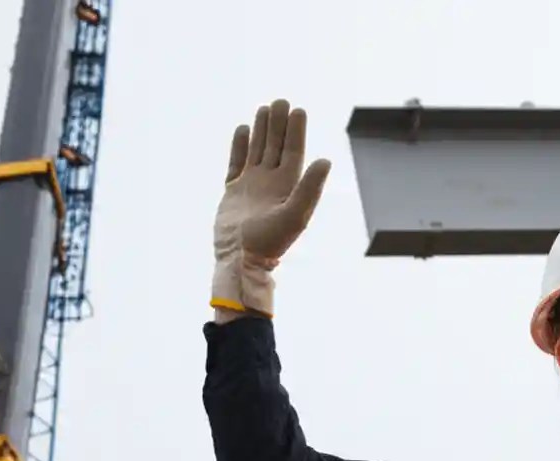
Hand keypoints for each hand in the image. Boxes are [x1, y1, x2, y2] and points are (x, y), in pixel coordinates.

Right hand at [211, 99, 330, 317]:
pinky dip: (239, 147)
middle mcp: (271, 183)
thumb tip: (326, 160)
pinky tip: (243, 129)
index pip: (293, 152)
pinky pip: (236, 163)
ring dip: (261, 130)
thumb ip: (309, 188)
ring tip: (264, 108)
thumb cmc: (270, 241)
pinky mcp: (233, 192)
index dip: (296, 131)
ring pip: (257, 151)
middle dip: (278, 124)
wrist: (240, 260)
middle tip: (280, 101)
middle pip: (276, 147)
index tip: (297, 110)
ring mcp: (251, 186)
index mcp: (288, 187)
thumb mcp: (295, 215)